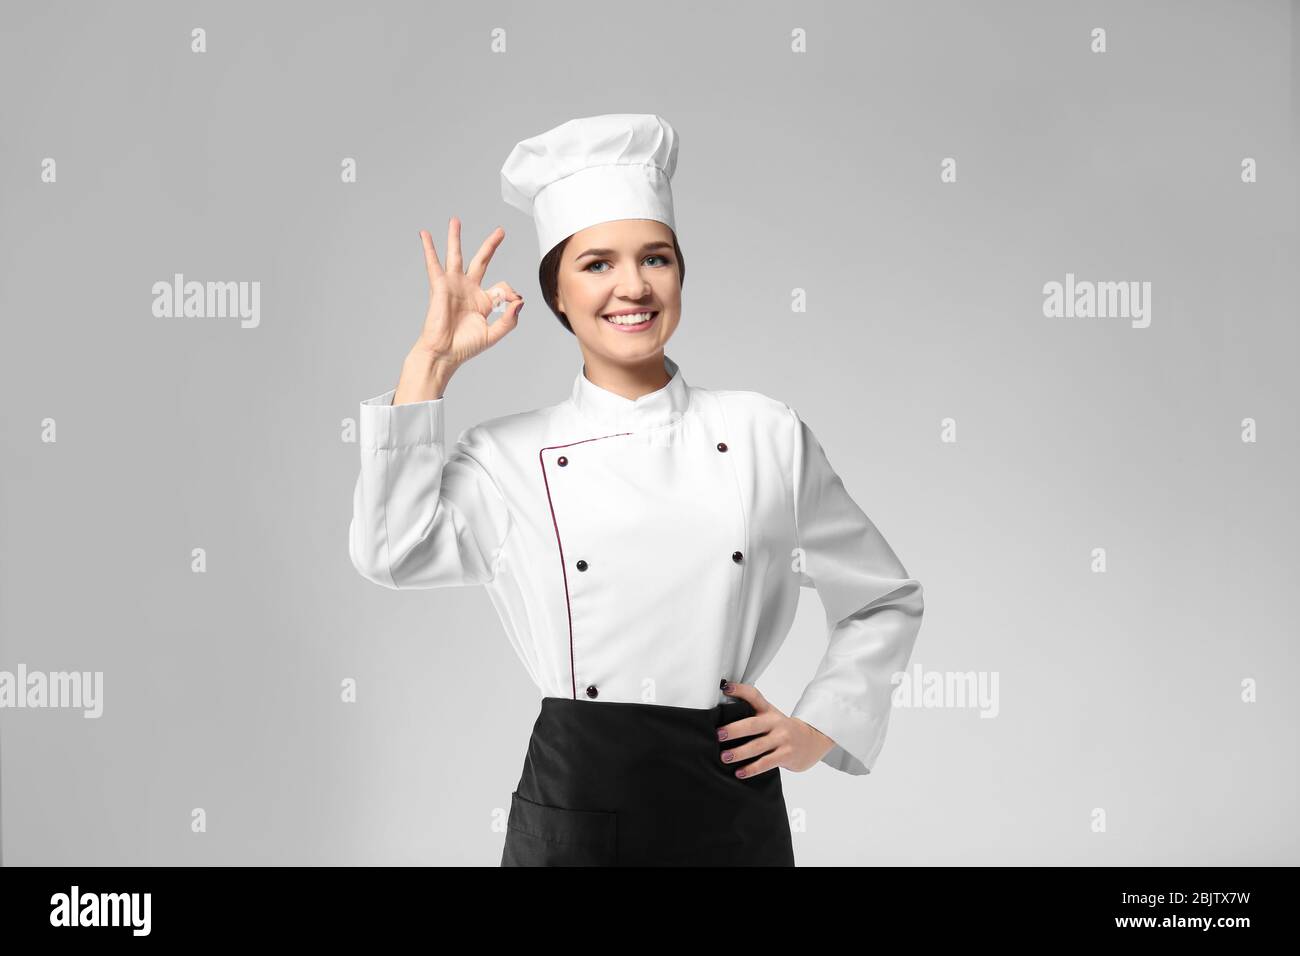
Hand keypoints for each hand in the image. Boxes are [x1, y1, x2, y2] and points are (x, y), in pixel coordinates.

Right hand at [411, 216, 522, 368]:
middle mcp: (469, 290)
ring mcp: (454, 286)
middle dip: (490, 245)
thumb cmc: (465, 347)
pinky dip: (429, 248)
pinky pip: (433, 263)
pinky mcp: (440, 286)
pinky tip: (424, 234)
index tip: (513, 302)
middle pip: (481, 261)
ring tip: (455, 220)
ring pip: (456, 256)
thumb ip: (509, 320)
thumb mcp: (494, 334)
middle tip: (500, 231)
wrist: (444, 354)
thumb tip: (520, 301)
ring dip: (455, 237)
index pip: (502, 285)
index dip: (511, 292)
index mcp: (483, 301)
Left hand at [718, 682, 836, 776]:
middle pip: (752, 725)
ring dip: (739, 753)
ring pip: (757, 746)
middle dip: (734, 730)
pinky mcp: (786, 755)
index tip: (725, 687)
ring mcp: (782, 739)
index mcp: (768, 710)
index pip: (754, 695)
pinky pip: (766, 763)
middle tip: (718, 735)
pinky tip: (740, 772)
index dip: (740, 690)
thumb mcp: (770, 716)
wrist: (811, 741)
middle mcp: (775, 722)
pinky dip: (752, 768)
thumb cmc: (783, 729)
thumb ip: (752, 713)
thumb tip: (722, 715)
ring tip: (725, 757)